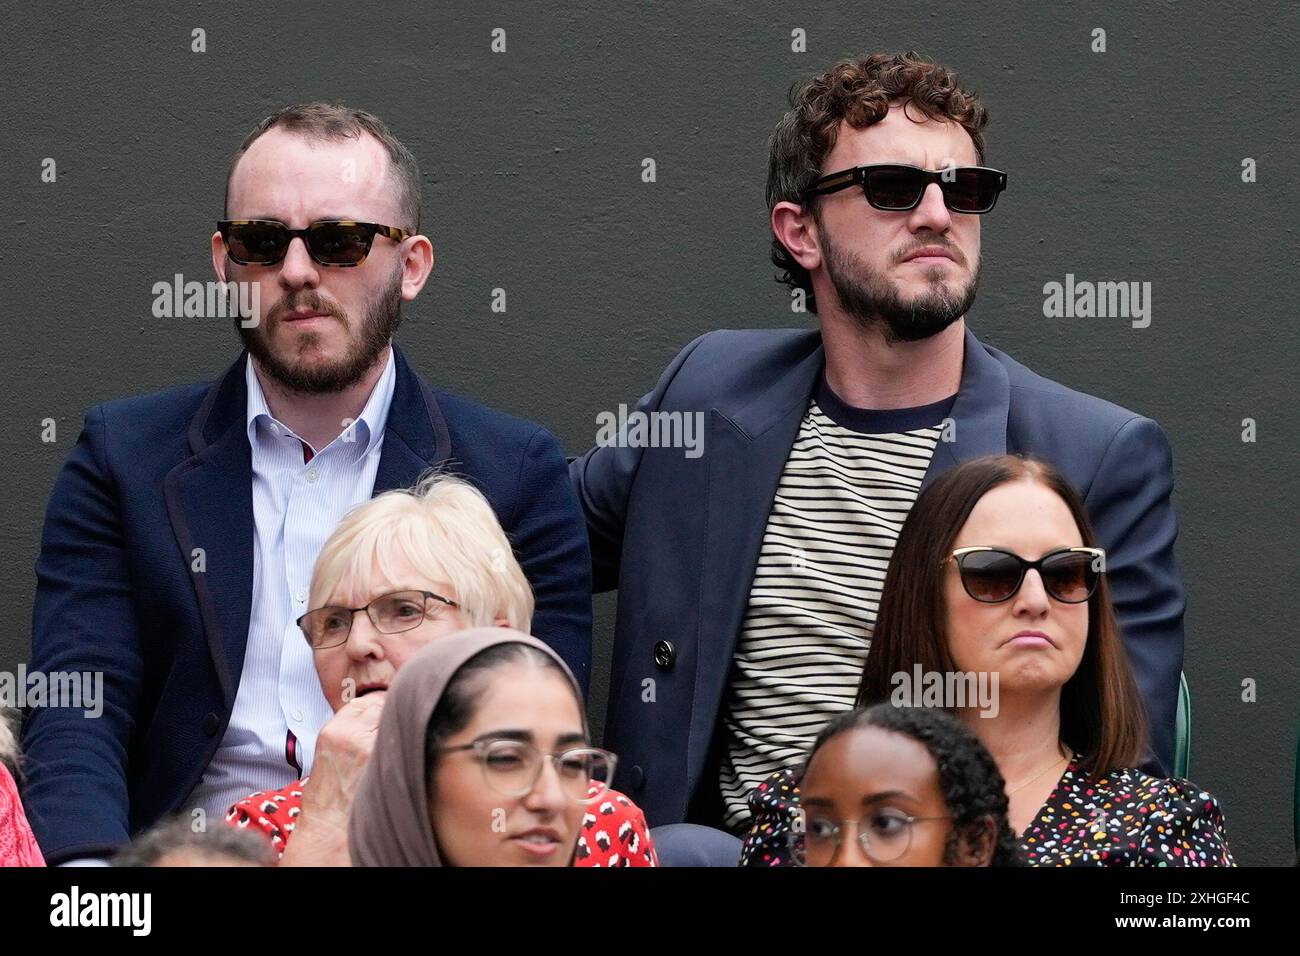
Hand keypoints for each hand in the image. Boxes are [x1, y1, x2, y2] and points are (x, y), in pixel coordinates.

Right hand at [279, 692, 384, 866]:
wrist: (328, 825)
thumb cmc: (328, 793)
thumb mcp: (329, 752)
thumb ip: (349, 729)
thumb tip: (376, 713)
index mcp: (333, 730)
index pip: (364, 701)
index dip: (377, 704)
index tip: (384, 710)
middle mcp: (349, 734)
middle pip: (381, 707)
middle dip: (389, 714)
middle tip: (394, 729)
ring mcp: (367, 747)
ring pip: (393, 722)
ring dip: (398, 729)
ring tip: (395, 744)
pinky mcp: (382, 762)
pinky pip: (401, 743)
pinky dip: (403, 746)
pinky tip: (398, 756)